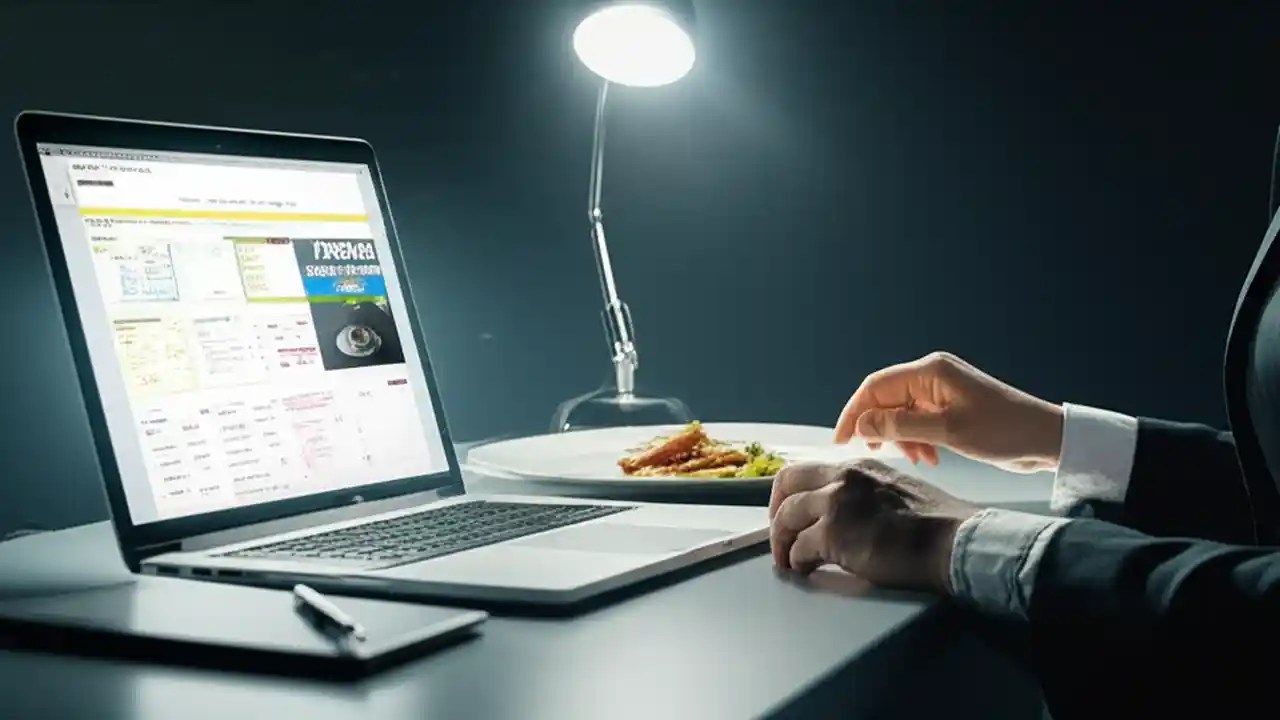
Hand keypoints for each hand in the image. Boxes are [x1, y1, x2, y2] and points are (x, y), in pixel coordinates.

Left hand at [768, 459, 978, 593]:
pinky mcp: (834, 534)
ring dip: (782, 543)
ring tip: (788, 561)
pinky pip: (800, 549)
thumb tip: (847, 514)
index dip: (791, 493)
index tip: (789, 511)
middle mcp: (844, 478)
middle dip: (775, 512)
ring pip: (786, 518)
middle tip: (779, 536)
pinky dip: (797, 563)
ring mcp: (836, 503)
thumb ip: (867, 494)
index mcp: (860, 467)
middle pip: (786, 485)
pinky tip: (805, 570)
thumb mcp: (898, 491)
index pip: (807, 470)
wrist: (957, 543)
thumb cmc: (941, 525)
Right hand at [834, 351, 1063, 472]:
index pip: (875, 387)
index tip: (841, 441)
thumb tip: (861, 425)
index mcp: (929, 372)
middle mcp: (932, 376)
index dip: (853, 412)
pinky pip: (918, 420)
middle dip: (877, 427)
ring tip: (917, 459)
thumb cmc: (1002, 431)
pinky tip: (929, 457)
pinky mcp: (950, 407)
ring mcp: (941, 391)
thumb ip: (901, 427)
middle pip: (885, 398)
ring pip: (900, 412)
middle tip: (873, 453)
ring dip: (900, 437)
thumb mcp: (948, 432)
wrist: (1044, 439)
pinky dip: (916, 439)